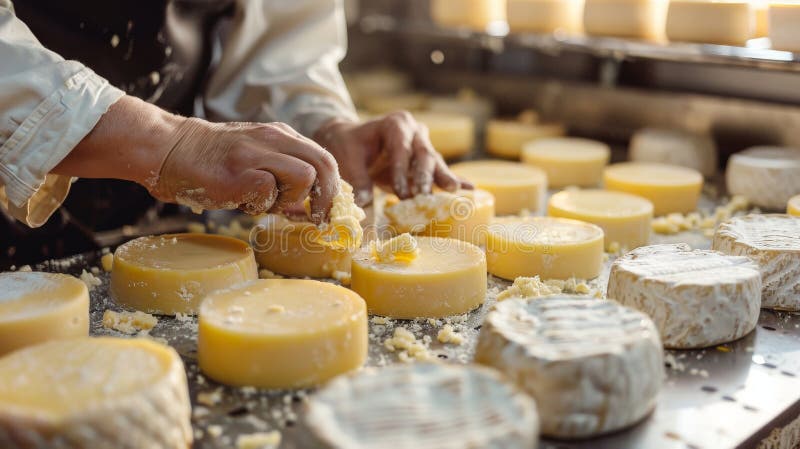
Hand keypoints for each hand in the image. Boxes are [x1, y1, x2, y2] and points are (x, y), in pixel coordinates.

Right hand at [55, 96, 338, 222]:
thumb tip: (311, 211)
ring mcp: (256, 153)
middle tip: (314, 219)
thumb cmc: (215, 163)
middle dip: (326, 197)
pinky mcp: (238, 172)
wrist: (170, 149)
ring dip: (291, 199)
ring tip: (264, 203)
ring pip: (304, 176)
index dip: (333, 189)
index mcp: (282, 135)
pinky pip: (270, 192)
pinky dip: (262, 205)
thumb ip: (285, 179)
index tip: (326, 212)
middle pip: (324, 165)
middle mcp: (273, 138)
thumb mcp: (258, 161)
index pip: (325, 159)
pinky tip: (242, 202)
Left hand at [314, 111, 470, 205]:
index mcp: (395, 124)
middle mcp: (414, 131)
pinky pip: (440, 171)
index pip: (401, 147)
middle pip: (424, 154)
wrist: (351, 142)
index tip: (402, 192)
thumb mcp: (347, 160)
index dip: (402, 170)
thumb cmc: (348, 147)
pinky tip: (470, 191)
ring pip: (434, 163)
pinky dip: (453, 181)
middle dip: (425, 177)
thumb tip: (364, 204)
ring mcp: (423, 145)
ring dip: (442, 179)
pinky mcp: (426, 161)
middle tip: (425, 196)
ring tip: (455, 191)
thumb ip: (358, 180)